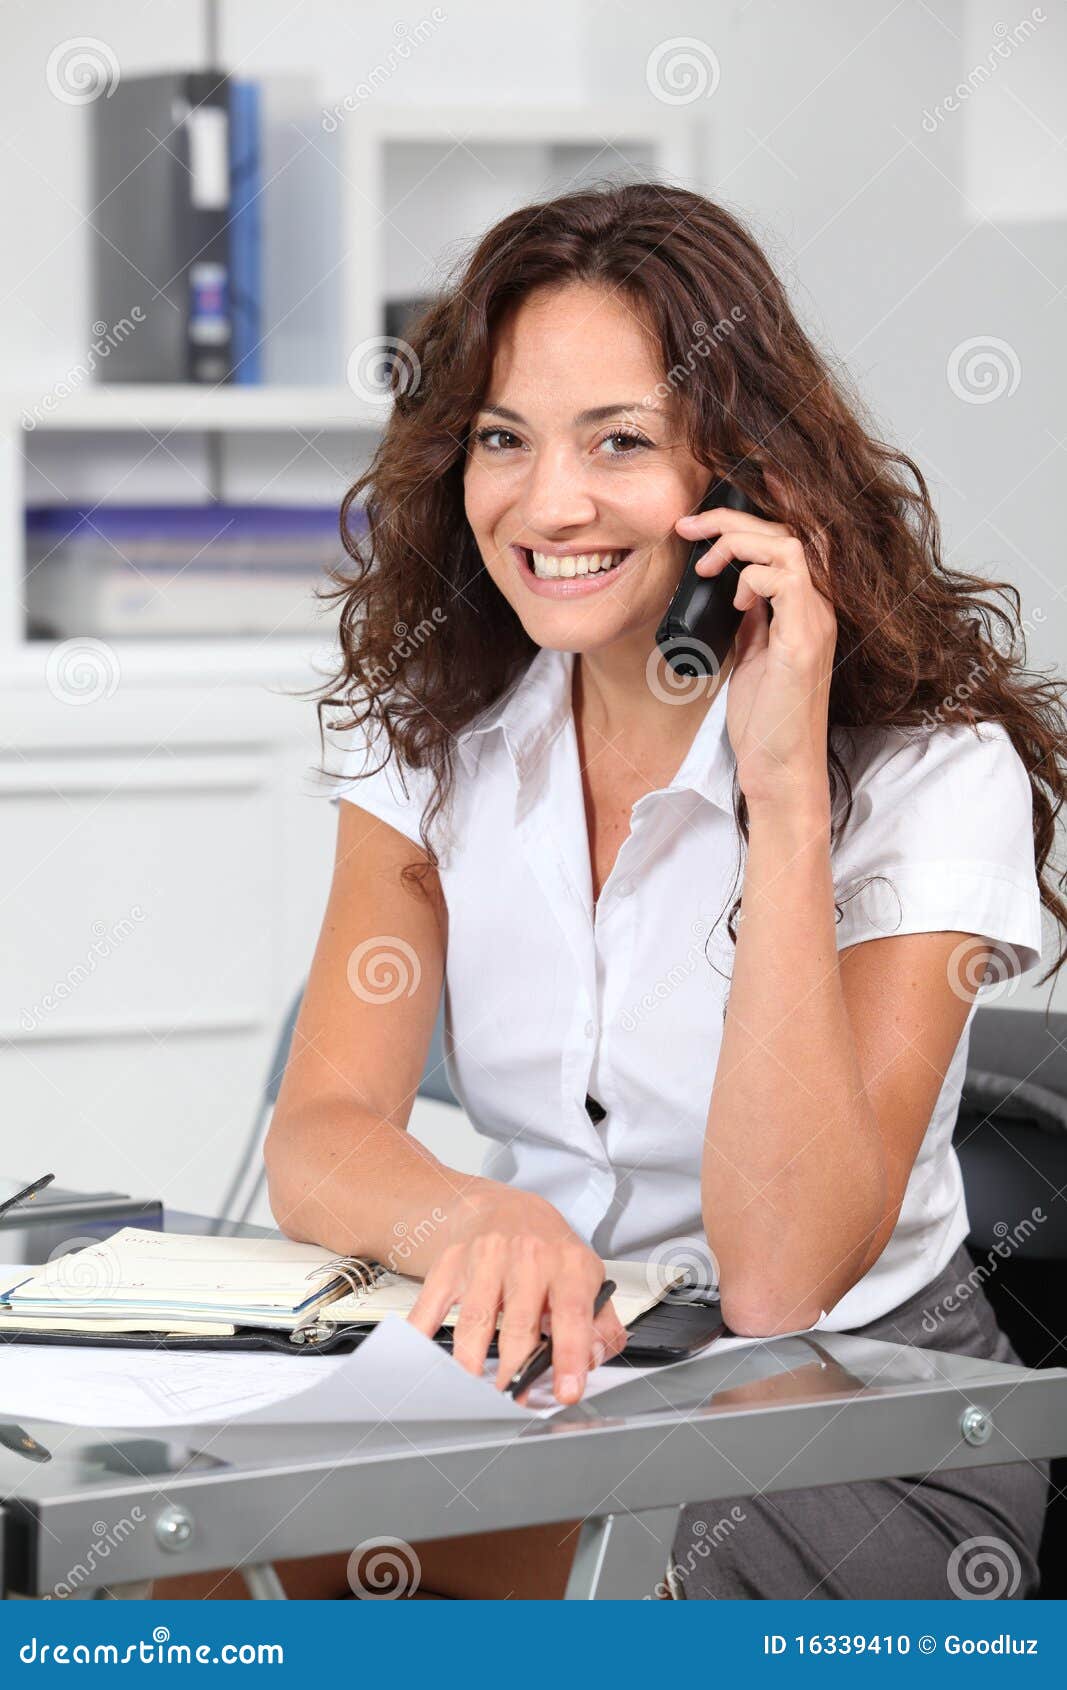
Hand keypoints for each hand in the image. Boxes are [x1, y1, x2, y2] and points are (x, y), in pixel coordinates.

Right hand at [407, 1185, 627, 1403]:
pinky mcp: (450, 1266)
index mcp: (567, 1264)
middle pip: (518, 1326)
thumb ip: (601, 1323)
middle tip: (515, 1399)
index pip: (572, 1314)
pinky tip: (424, 1360)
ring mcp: (484, 1260)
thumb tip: (595, 1360)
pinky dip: (423, 1337)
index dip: (571, 1356)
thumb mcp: (587, 1276)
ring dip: (473, 1364)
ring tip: (478, 1391)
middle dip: (516, 1371)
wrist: (502, 1209)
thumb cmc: (547, 1250)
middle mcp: (527, 1258)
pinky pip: (431, 1307)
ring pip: (474, 1322)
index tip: (566, 1391)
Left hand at [675, 504, 836, 813]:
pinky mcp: (803, 640)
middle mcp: (819, 608)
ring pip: (788, 546)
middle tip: (689, 526)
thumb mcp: (753, 655)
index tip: (713, 507)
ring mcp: (815, 622)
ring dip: (739, 542)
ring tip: (706, 563)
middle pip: (788, 531)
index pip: (796, 538)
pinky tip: (735, 601)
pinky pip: (787, 579)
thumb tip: (734, 587)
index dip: (765, 508)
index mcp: (806, 608)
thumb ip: (752, 620)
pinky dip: (753, 578)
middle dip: (732, 520)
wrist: (779, 767)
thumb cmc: (766, 719)